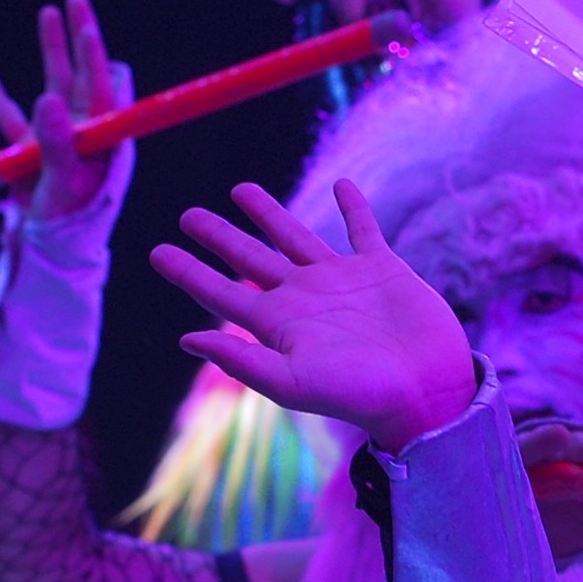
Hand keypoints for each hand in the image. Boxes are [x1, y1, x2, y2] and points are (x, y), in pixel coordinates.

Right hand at [0, 0, 127, 223]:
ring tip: (48, 12)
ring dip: (50, 50)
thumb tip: (48, 98)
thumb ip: (58, 144)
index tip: (88, 30)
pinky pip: (9, 117)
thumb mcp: (67, 183)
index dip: (95, 58)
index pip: (105, 88)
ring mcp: (56, 135)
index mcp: (105, 137)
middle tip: (76, 1)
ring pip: (52, 84)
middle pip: (82, 75)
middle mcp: (85, 129)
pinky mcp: (30, 147)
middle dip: (77, 38)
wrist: (50, 245)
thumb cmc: (72, 218)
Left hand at [153, 181, 475, 451]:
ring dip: (269, 214)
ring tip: (241, 189)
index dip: (188, 272)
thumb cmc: (361, 395)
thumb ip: (242, 362)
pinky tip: (342, 186)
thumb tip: (187, 338)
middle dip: (219, 236)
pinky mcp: (381, 268)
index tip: (156, 252)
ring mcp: (342, 280)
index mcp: (279, 323)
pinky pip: (363, 229)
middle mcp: (304, 297)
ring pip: (295, 236)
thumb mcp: (294, 384)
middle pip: (250, 258)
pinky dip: (354, 207)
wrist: (426, 391)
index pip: (221, 292)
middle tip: (188, 215)